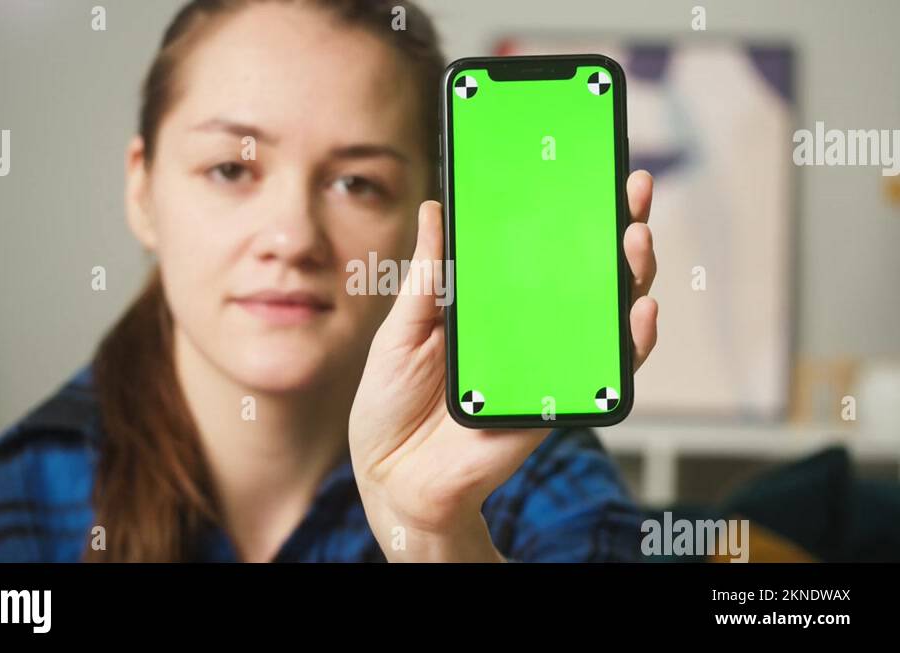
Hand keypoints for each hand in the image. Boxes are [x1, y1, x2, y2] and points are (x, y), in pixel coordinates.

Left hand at [348, 171, 658, 561]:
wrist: (392, 476)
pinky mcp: (557, 399)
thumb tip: (438, 210)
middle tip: (630, 193)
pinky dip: (630, 344)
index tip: (585, 171)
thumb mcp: (401, 328)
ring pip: (607, 316)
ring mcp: (546, 362)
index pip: (537, 250)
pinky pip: (606, 371)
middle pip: (584, 275)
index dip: (564, 213)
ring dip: (632, 277)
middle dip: (615, 232)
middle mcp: (526, 327)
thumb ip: (428, 276)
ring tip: (637, 241)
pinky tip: (639, 312)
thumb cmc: (391, 402)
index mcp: (488, 304)